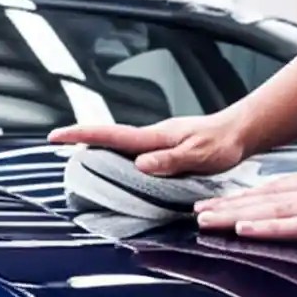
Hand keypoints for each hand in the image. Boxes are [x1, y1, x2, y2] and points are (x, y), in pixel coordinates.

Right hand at [48, 112, 250, 175]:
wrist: (241, 131)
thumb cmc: (224, 144)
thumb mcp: (200, 155)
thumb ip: (171, 160)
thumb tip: (139, 164)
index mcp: (155, 137)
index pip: (112, 135)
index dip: (82, 135)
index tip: (56, 136)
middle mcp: (152, 138)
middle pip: (109, 137)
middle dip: (82, 138)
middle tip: (55, 143)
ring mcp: (158, 142)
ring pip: (121, 145)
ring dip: (98, 147)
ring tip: (76, 156)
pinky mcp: (165, 149)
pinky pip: (134, 152)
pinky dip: (118, 155)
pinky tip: (116, 165)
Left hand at [194, 165, 296, 250]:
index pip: (273, 189)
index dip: (239, 197)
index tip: (211, 203)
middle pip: (264, 199)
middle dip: (226, 207)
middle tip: (193, 215)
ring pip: (273, 211)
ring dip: (236, 216)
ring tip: (205, 222)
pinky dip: (269, 228)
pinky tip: (244, 231)